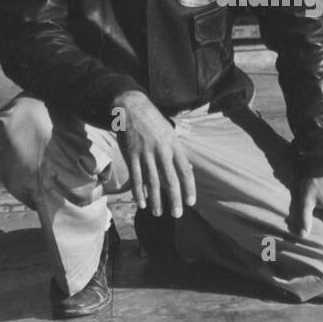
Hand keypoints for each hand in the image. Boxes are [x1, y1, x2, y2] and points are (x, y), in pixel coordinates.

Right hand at [113, 90, 195, 218]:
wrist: (131, 107)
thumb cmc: (153, 121)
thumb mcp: (170, 133)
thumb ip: (178, 152)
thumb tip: (188, 170)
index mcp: (174, 145)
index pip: (185, 171)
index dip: (189, 188)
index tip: (191, 202)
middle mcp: (162, 151)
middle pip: (171, 179)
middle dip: (175, 199)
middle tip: (177, 214)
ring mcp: (145, 153)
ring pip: (152, 182)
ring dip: (156, 200)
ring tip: (158, 213)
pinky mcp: (131, 155)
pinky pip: (136, 177)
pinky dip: (139, 192)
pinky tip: (142, 203)